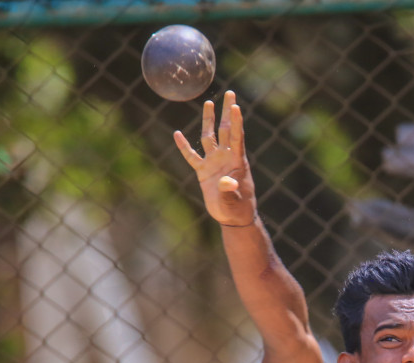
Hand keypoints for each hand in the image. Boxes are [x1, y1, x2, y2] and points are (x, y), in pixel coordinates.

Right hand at [173, 90, 256, 226]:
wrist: (232, 218)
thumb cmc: (236, 209)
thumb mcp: (232, 200)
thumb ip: (229, 190)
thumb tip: (226, 182)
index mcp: (236, 161)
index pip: (236, 136)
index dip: (236, 121)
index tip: (235, 105)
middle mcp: (226, 157)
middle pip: (226, 129)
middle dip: (227, 111)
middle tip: (230, 92)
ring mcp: (214, 162)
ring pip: (210, 137)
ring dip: (209, 121)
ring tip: (209, 103)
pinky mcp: (204, 171)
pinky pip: (192, 156)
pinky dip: (184, 146)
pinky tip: (177, 134)